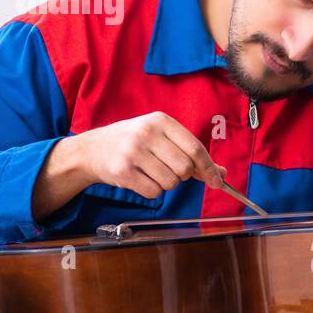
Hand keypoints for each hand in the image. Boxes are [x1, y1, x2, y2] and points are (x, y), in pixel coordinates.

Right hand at [77, 111, 225, 199]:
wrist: (92, 149)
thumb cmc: (131, 142)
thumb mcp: (159, 137)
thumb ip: (189, 153)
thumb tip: (220, 173)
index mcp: (160, 120)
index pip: (195, 147)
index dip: (209, 167)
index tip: (217, 181)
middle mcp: (147, 133)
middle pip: (185, 167)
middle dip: (183, 175)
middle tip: (171, 170)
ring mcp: (133, 152)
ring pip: (171, 181)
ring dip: (167, 183)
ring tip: (152, 173)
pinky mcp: (123, 171)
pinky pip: (154, 192)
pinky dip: (153, 191)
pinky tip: (141, 179)